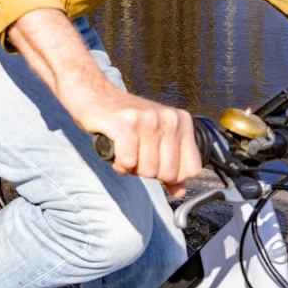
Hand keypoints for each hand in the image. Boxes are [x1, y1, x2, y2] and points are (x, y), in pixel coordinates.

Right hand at [80, 92, 200, 194]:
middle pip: (168, 173)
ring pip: (148, 170)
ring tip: (126, 150)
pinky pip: (128, 162)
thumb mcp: (156, 139)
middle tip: (137, 154)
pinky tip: (117, 152)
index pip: (191, 169)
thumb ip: (172, 166)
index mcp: (182, 121)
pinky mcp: (126, 124)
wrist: (96, 96)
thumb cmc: (127, 119)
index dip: (172, 175)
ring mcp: (148, 119)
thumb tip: (180, 191)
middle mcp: (169, 118)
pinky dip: (120, 165)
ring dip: (132, 168)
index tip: (157, 162)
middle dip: (149, 172)